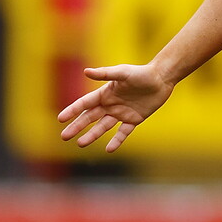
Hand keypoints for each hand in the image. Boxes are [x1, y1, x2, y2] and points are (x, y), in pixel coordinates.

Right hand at [57, 63, 173, 151]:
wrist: (161, 79)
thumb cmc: (141, 73)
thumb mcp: (122, 73)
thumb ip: (105, 74)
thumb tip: (86, 72)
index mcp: (105, 93)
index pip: (85, 104)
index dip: (72, 111)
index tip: (60, 119)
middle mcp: (110, 104)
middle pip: (90, 118)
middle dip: (77, 127)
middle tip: (64, 136)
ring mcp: (121, 113)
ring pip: (103, 127)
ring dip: (92, 135)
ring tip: (80, 144)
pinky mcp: (134, 120)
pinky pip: (123, 132)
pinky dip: (116, 141)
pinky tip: (109, 149)